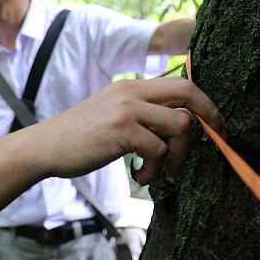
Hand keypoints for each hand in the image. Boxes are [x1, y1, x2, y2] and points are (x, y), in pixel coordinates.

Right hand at [27, 77, 223, 184]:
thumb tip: (184, 127)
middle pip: (189, 93)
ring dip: (179, 156)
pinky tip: (140, 176)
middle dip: (210, 118)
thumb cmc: (80, 138)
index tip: (214, 128)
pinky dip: (156, 170)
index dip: (206, 105)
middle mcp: (132, 92)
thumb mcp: (114, 116)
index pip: (183, 84)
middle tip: (215, 143)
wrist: (44, 147)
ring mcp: (126, 109)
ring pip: (180, 125)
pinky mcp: (121, 130)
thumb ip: (144, 115)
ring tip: (159, 172)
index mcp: (132, 86)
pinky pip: (159, 149)